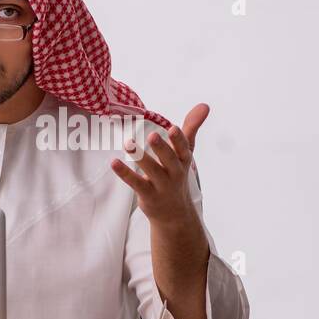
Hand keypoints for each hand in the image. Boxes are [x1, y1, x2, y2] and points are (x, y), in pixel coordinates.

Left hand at [109, 103, 208, 229]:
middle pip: (169, 160)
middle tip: (153, 135)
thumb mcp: (185, 152)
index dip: (178, 140)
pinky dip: (125, 173)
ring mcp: (161, 185)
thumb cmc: (177, 174)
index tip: (173, 128)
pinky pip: (136, 184)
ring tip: (128, 144)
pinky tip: (114, 162)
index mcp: (183, 161)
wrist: (174, 213)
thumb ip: (191, 128)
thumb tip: (204, 105)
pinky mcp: (148, 195)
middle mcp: (174, 173)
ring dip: (140, 157)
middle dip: (162, 148)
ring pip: (151, 171)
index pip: (183, 149)